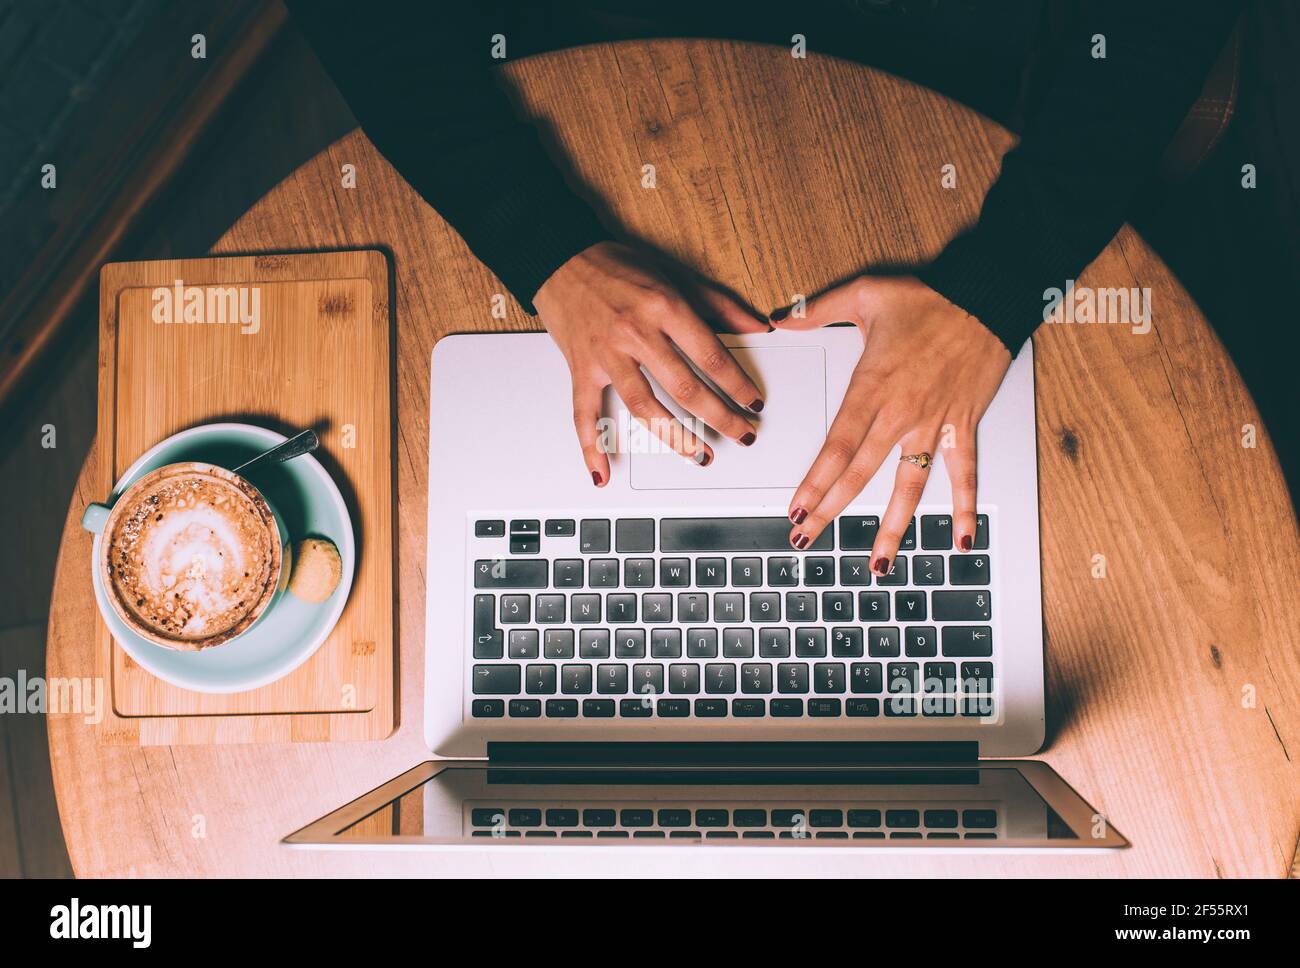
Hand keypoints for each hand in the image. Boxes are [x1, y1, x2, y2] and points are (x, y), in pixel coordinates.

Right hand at [535, 241, 768, 484]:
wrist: (560, 258)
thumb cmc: (616, 265)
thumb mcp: (675, 275)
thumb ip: (718, 304)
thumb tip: (756, 325)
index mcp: (663, 307)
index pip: (710, 355)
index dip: (737, 384)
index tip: (753, 401)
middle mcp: (635, 333)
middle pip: (684, 388)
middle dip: (719, 417)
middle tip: (742, 433)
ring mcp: (606, 355)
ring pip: (644, 407)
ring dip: (675, 437)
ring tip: (701, 454)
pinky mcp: (582, 369)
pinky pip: (585, 414)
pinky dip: (590, 446)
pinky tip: (602, 471)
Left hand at [773, 276, 1011, 569]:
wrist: (987, 297)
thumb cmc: (929, 298)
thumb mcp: (864, 294)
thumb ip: (816, 311)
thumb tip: (778, 316)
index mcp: (872, 387)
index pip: (836, 446)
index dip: (815, 482)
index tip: (797, 508)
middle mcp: (900, 414)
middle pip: (859, 474)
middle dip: (830, 510)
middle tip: (806, 538)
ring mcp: (933, 424)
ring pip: (909, 486)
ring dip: (893, 528)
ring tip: (877, 564)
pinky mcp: (962, 425)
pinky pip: (963, 474)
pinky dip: (964, 508)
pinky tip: (961, 541)